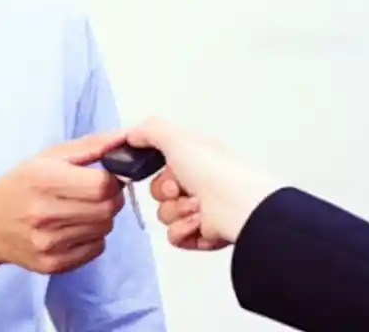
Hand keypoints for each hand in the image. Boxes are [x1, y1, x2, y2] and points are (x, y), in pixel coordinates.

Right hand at [0, 131, 127, 273]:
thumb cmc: (22, 185)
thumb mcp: (50, 157)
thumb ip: (92, 146)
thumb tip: (126, 137)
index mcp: (44, 180)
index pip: (102, 185)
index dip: (113, 179)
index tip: (106, 177)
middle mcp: (44, 213)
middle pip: (108, 208)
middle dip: (111, 198)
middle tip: (96, 193)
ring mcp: (47, 243)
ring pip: (105, 229)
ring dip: (102, 218)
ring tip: (81, 210)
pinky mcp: (52, 264)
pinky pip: (96, 249)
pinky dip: (93, 237)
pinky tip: (74, 228)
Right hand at [126, 117, 282, 250]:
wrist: (236, 206)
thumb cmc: (214, 170)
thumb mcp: (176, 138)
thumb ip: (149, 131)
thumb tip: (132, 134)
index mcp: (195, 158)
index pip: (160, 164)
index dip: (155, 168)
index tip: (159, 167)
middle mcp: (198, 182)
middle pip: (158, 192)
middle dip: (165, 192)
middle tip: (180, 189)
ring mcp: (200, 209)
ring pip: (164, 214)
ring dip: (177, 211)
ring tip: (198, 207)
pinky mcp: (201, 234)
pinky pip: (174, 236)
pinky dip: (184, 229)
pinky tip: (199, 222)